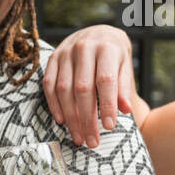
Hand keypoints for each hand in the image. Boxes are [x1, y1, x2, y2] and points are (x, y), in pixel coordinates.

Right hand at [42, 24, 134, 147]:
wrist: (96, 33)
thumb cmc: (113, 55)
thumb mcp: (123, 66)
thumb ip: (123, 86)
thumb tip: (125, 109)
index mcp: (106, 48)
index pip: (105, 80)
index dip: (107, 105)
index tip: (109, 127)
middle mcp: (84, 48)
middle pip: (83, 89)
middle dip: (87, 118)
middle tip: (92, 141)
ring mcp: (65, 53)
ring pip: (64, 90)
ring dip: (70, 117)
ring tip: (78, 137)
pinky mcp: (52, 59)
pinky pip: (49, 85)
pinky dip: (54, 105)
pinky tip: (62, 121)